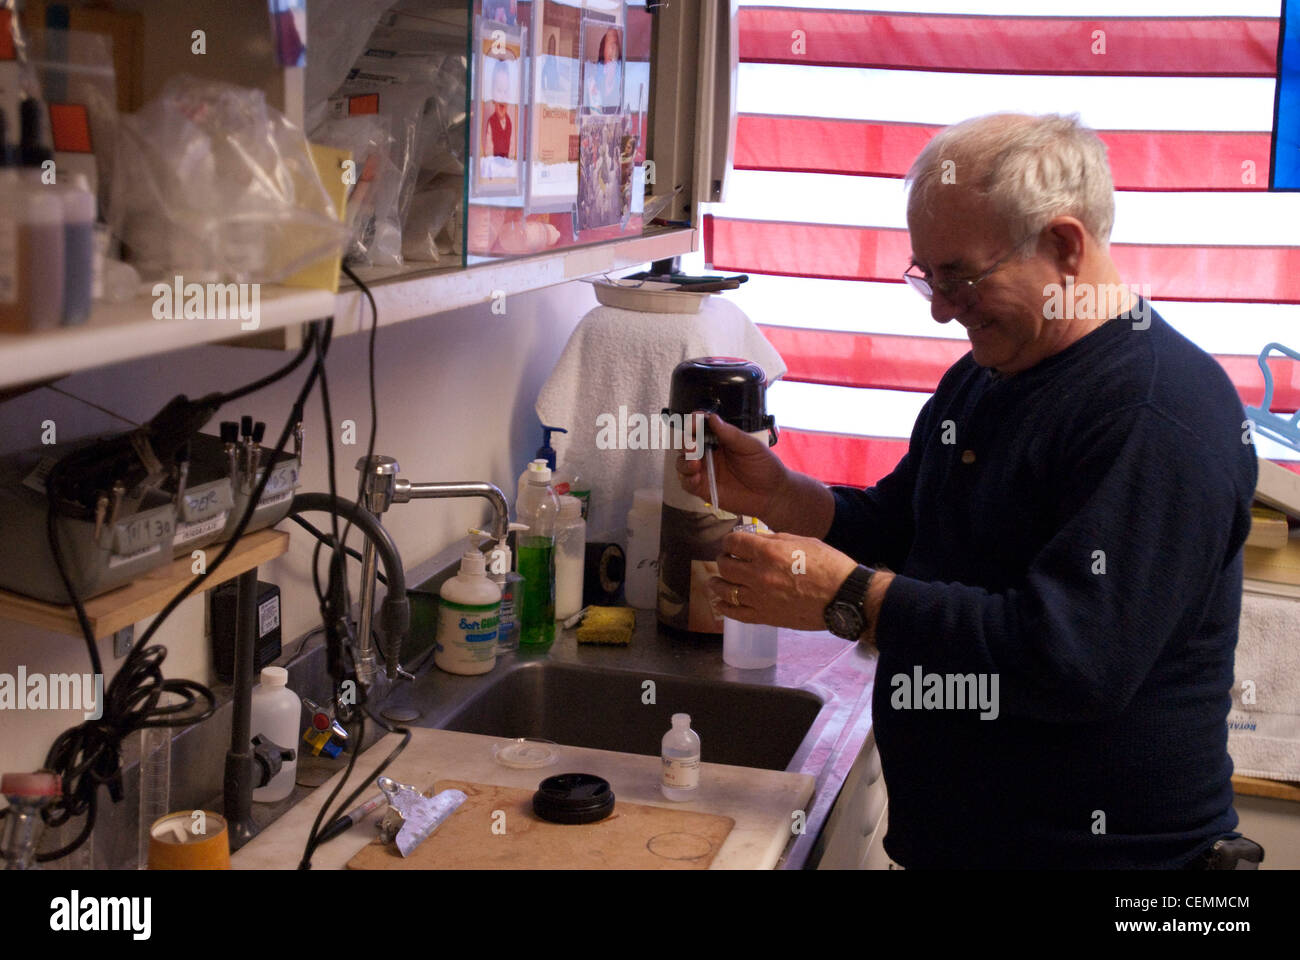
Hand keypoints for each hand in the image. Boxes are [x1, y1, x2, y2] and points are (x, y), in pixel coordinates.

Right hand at [675, 412, 788, 521]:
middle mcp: (709, 454)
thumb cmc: (765, 467)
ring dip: (684, 461)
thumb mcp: (751, 446)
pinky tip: (696, 476)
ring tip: (695, 462)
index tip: (694, 420)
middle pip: (686, 444)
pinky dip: (687, 479)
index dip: (694, 423)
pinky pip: (687, 483)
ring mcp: (705, 471)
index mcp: (719, 439)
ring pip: (682, 463)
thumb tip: (712, 418)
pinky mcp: (703, 489)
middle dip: (686, 442)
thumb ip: (730, 434)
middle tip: (694, 445)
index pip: (700, 427)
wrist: (772, 494)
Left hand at [707, 530, 857, 630]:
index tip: (732, 542)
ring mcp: (760, 598)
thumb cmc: (829, 566)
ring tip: (716, 580)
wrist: (844, 598)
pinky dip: (725, 607)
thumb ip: (774, 539)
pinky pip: (736, 613)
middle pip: (725, 565)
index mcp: (768, 552)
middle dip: (723, 558)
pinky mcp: (765, 617)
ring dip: (717, 582)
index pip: (733, 542)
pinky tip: (721, 603)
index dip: (729, 540)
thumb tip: (755, 539)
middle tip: (727, 558)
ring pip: (725, 589)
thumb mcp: (802, 540)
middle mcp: (759, 574)